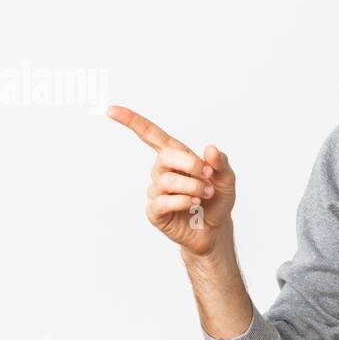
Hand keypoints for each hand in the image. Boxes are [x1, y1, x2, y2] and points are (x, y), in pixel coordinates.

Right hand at [108, 105, 235, 256]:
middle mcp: (162, 171)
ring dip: (192, 187)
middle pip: (164, 157)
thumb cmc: (217, 200)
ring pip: (166, 181)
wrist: (215, 229)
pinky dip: (182, 202)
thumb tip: (210, 149)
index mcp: (176, 157)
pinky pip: (162, 202)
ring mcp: (156, 191)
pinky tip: (193, 204)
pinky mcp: (155, 211)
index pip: (150, 135)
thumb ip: (221, 163)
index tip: (112, 110)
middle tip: (208, 175)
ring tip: (205, 194)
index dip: (132, 121)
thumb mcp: (226, 179)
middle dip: (190, 164)